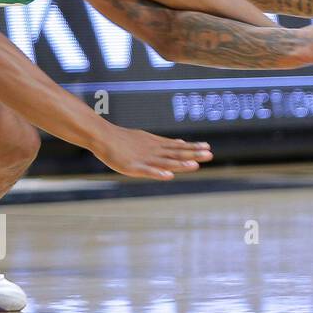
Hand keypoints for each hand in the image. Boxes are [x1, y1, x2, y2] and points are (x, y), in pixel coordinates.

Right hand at [92, 127, 212, 179]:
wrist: (103, 136)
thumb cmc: (125, 139)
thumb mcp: (148, 139)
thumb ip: (166, 144)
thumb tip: (183, 143)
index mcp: (157, 145)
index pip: (179, 147)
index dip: (193, 148)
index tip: (208, 147)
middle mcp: (154, 151)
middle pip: (176, 153)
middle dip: (193, 154)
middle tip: (209, 154)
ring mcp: (144, 159)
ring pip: (165, 161)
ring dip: (180, 163)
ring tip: (195, 165)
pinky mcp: (133, 167)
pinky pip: (148, 171)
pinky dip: (158, 173)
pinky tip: (168, 176)